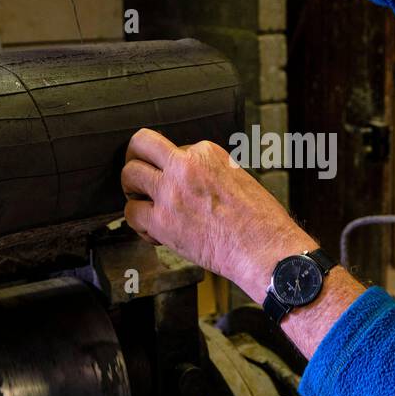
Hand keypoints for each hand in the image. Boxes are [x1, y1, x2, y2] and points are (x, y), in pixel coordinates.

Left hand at [120, 128, 315, 301]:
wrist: (265, 249)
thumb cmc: (260, 221)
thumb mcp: (237, 177)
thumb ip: (208, 172)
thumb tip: (188, 181)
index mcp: (207, 152)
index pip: (172, 147)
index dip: (171, 166)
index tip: (176, 182)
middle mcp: (185, 166)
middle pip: (140, 146)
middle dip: (136, 160)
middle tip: (139, 177)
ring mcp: (171, 192)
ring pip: (129, 175)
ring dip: (132, 189)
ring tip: (142, 202)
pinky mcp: (162, 222)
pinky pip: (131, 213)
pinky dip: (138, 222)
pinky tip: (152, 230)